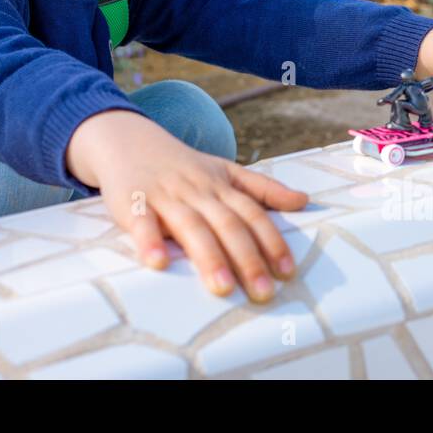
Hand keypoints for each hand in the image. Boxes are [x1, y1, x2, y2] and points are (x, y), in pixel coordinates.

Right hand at [67, 110, 308, 301]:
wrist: (128, 139)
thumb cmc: (182, 165)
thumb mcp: (224, 170)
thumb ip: (262, 188)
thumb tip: (304, 201)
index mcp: (220, 186)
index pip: (251, 214)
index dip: (271, 241)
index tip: (287, 271)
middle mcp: (196, 191)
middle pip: (226, 224)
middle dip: (247, 259)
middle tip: (263, 293)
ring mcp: (165, 196)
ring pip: (190, 226)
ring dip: (208, 257)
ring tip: (223, 289)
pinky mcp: (132, 201)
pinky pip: (141, 221)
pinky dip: (148, 240)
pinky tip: (157, 262)